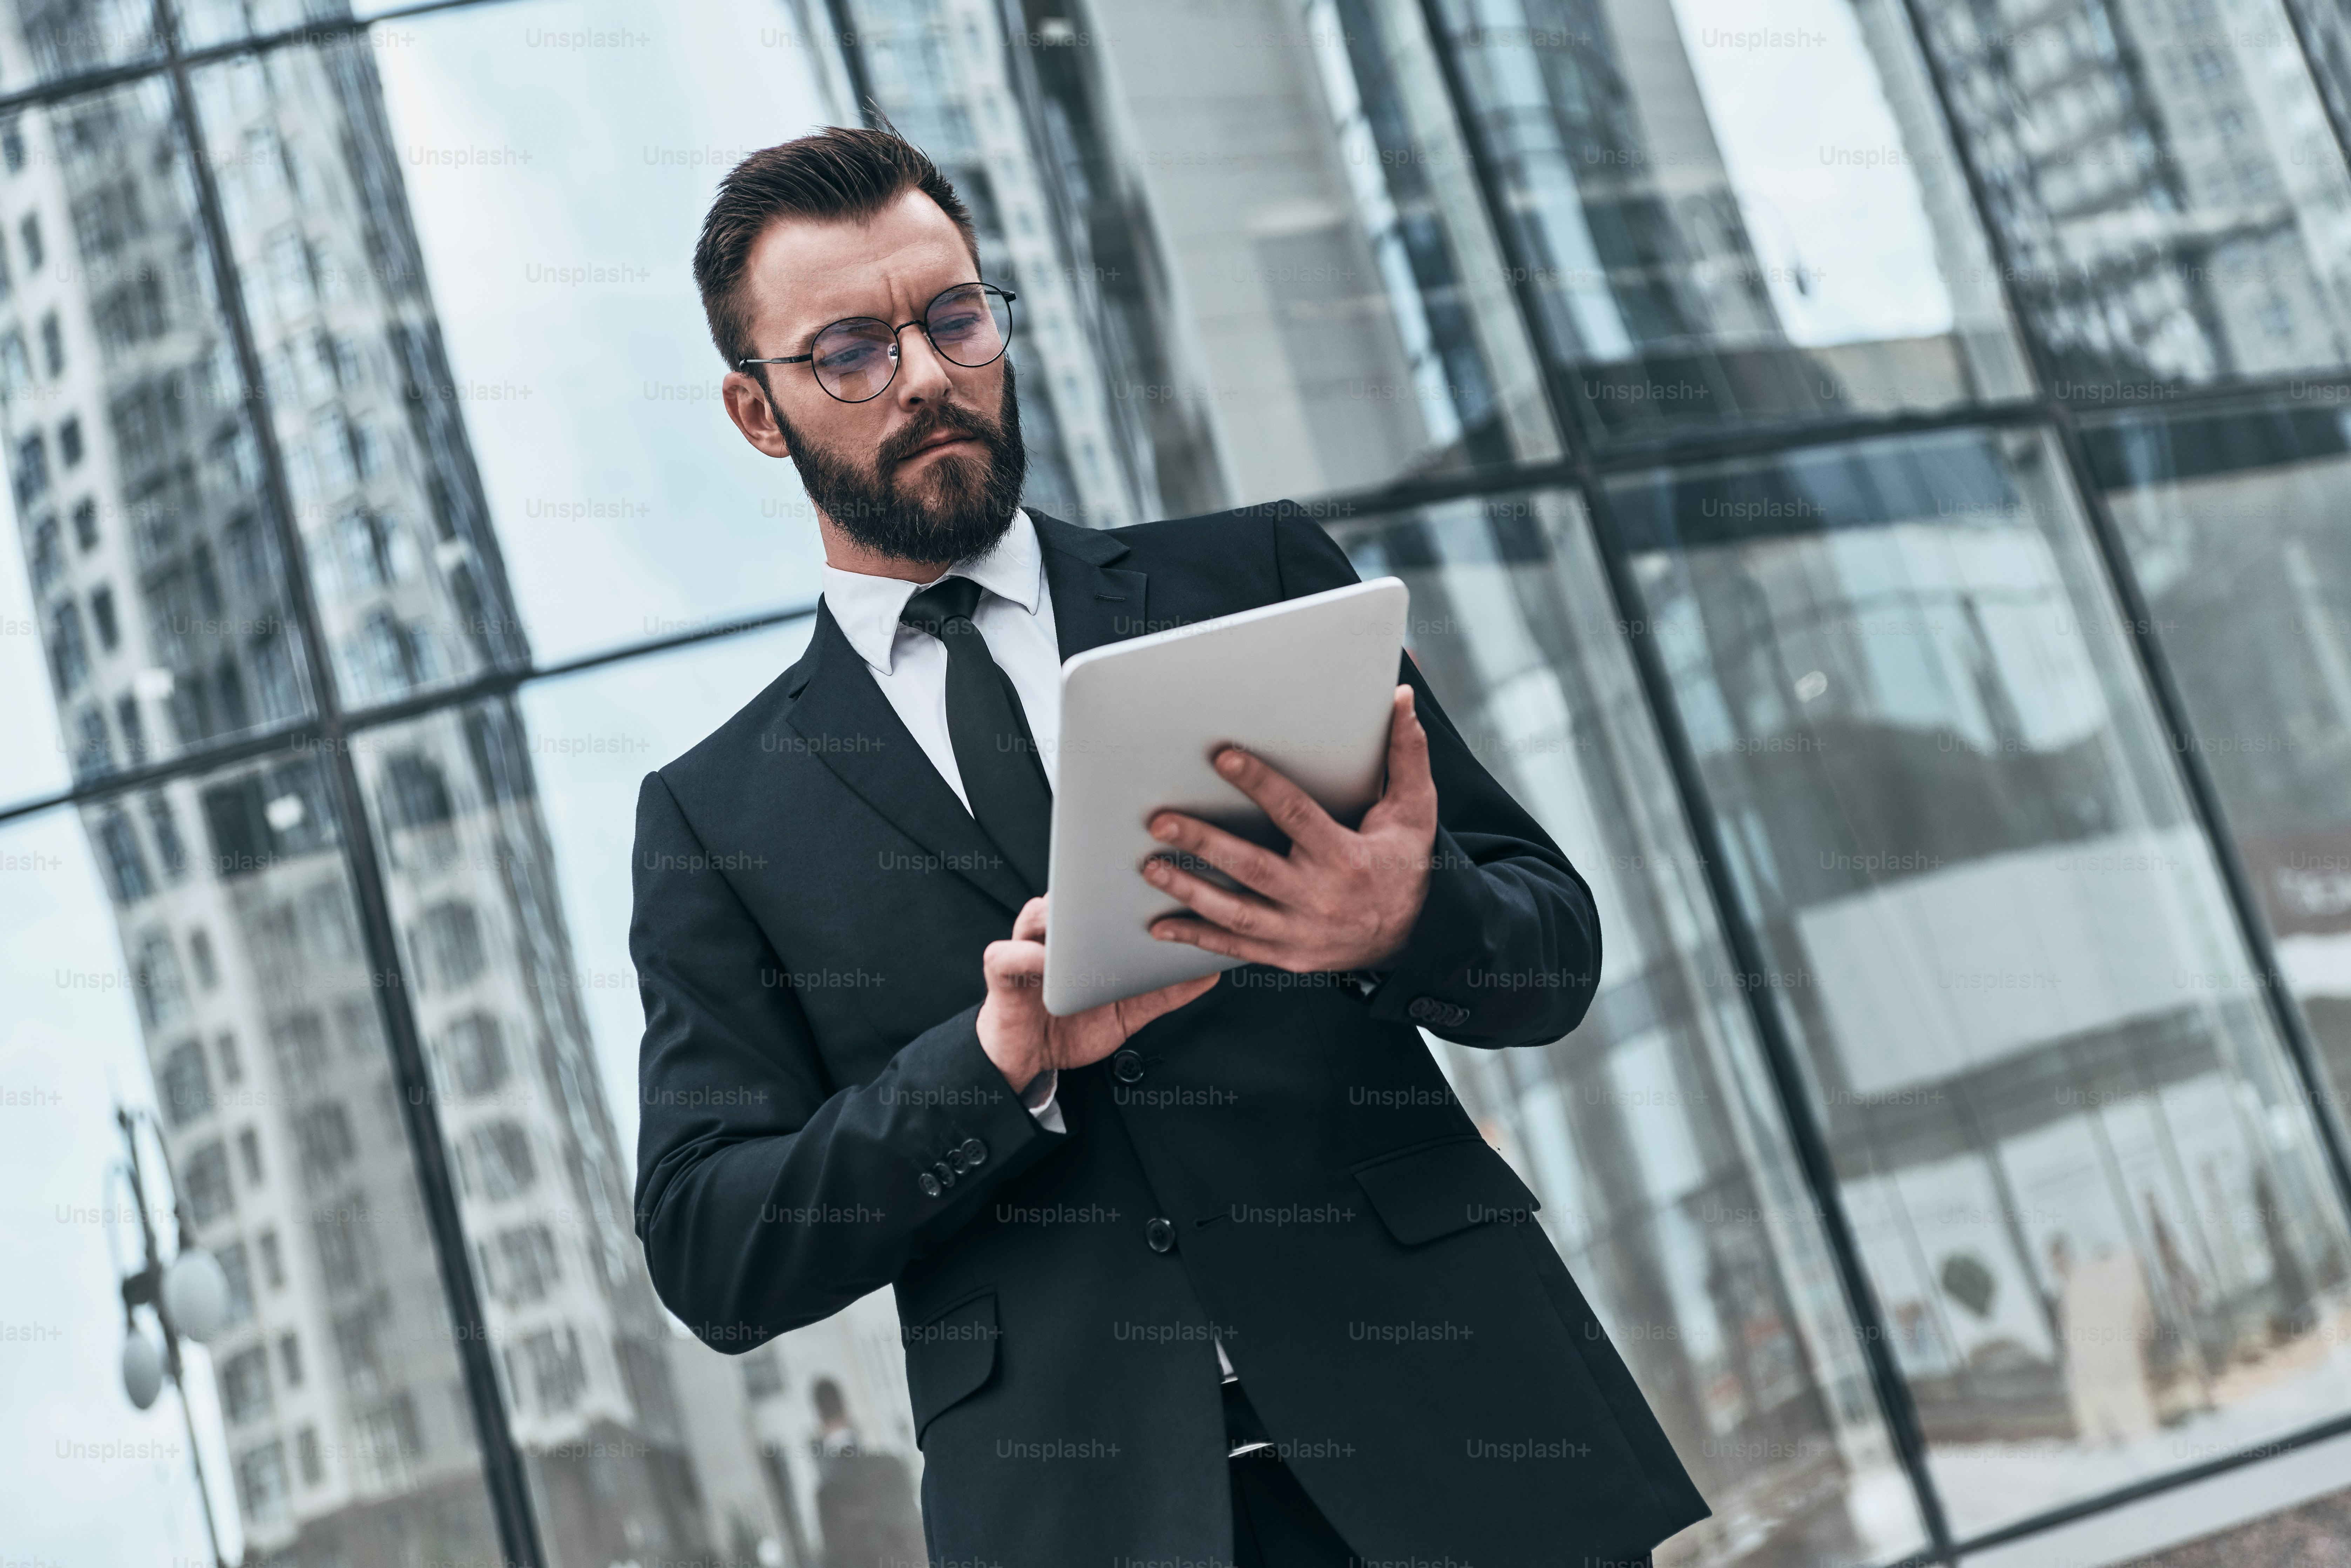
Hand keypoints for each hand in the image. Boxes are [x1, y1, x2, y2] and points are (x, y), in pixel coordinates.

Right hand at [977, 894, 1220, 1094]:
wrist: (1028, 1059)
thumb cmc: (1072, 1027)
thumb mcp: (1126, 1013)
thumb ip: (1161, 993)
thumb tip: (1208, 973)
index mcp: (1083, 933)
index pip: (1103, 895)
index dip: (1128, 882)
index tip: (1161, 874)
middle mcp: (1054, 932)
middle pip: (1072, 894)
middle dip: (1097, 884)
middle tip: (1130, 877)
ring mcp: (1024, 948)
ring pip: (1038, 913)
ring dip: (1061, 913)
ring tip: (1085, 918)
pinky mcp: (1001, 973)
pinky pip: (1008, 956)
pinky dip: (1027, 955)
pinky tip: (1047, 960)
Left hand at [1144, 684, 1436, 972]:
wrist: (1412, 937)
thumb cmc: (1404, 864)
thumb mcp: (1415, 811)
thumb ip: (1406, 755)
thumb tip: (1401, 697)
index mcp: (1345, 856)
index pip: (1295, 814)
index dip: (1259, 784)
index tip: (1223, 757)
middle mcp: (1319, 898)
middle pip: (1252, 868)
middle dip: (1204, 843)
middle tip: (1161, 821)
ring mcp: (1299, 932)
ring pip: (1235, 913)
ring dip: (1189, 891)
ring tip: (1151, 867)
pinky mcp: (1286, 956)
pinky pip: (1235, 948)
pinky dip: (1197, 938)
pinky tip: (1160, 927)